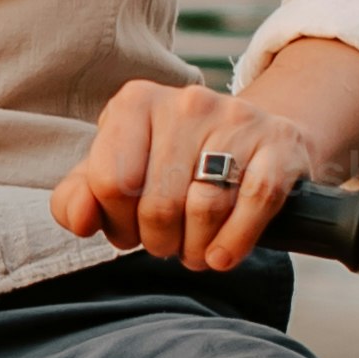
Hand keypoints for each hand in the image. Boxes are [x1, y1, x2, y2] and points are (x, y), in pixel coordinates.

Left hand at [62, 76, 338, 271]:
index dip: (117, 222)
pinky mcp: (279, 144)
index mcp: (136, 102)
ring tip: (195, 249)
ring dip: (196, 248)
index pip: (110, 182)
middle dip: (159, 241)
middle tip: (167, 243)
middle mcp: (186, 102)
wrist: (256, 140)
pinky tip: (223, 255)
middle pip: (158, 203)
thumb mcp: (119, 171)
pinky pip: (255, 203)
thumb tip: (80, 220)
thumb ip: (79, 197)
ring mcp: (237, 119)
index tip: (129, 228)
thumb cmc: (174, 164)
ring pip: (205, 208)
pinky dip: (235, 241)